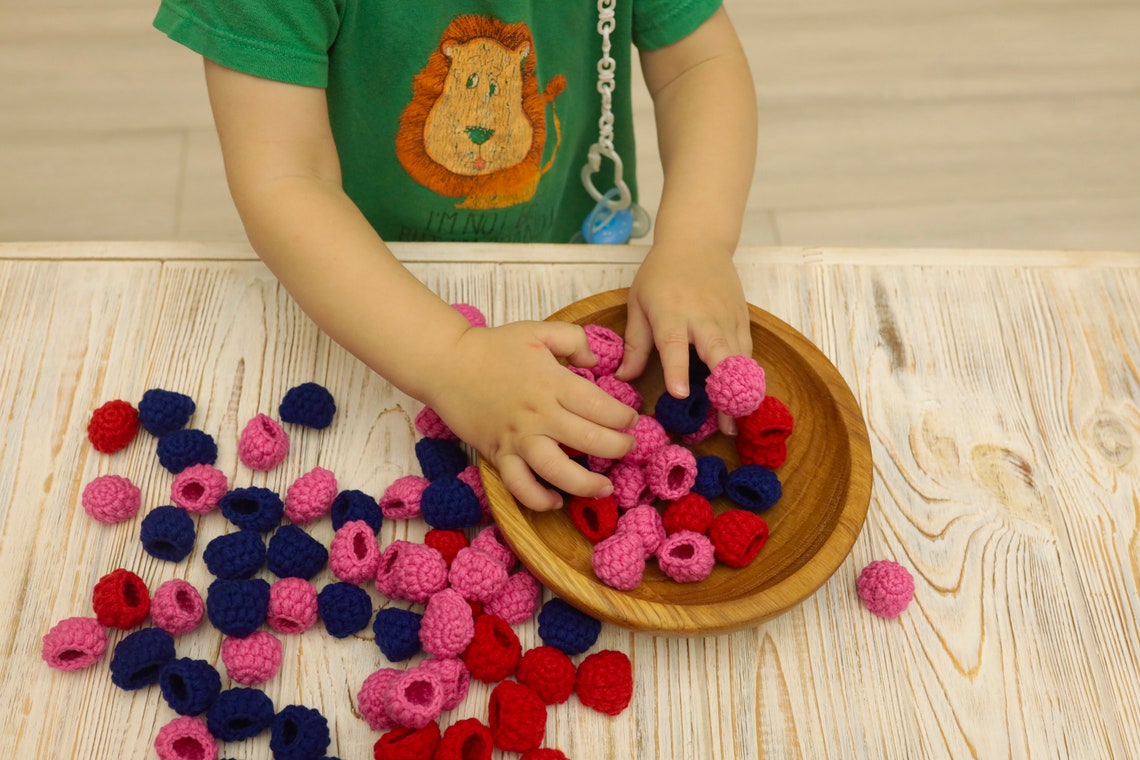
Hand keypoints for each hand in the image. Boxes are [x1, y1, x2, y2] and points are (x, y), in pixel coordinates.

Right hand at [425, 321, 638, 510]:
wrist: (447, 363)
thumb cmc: (494, 347)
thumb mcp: (539, 330)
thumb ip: (575, 339)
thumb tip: (597, 360)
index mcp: (554, 383)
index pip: (602, 407)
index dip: (624, 417)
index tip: (631, 420)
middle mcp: (540, 415)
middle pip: (590, 440)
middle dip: (619, 448)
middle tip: (628, 447)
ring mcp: (518, 438)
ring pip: (558, 470)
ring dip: (587, 484)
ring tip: (605, 488)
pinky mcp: (498, 454)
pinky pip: (519, 485)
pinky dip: (538, 499)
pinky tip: (555, 501)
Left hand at [616, 242, 751, 433]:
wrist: (698, 240)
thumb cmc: (662, 273)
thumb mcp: (638, 302)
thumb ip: (635, 343)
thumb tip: (623, 378)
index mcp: (672, 312)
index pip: (675, 344)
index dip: (678, 370)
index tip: (680, 394)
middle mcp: (704, 317)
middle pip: (720, 355)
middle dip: (725, 390)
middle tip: (725, 423)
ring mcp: (728, 318)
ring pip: (740, 358)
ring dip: (741, 390)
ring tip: (737, 421)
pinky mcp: (743, 319)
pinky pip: (747, 352)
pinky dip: (747, 375)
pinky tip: (743, 398)